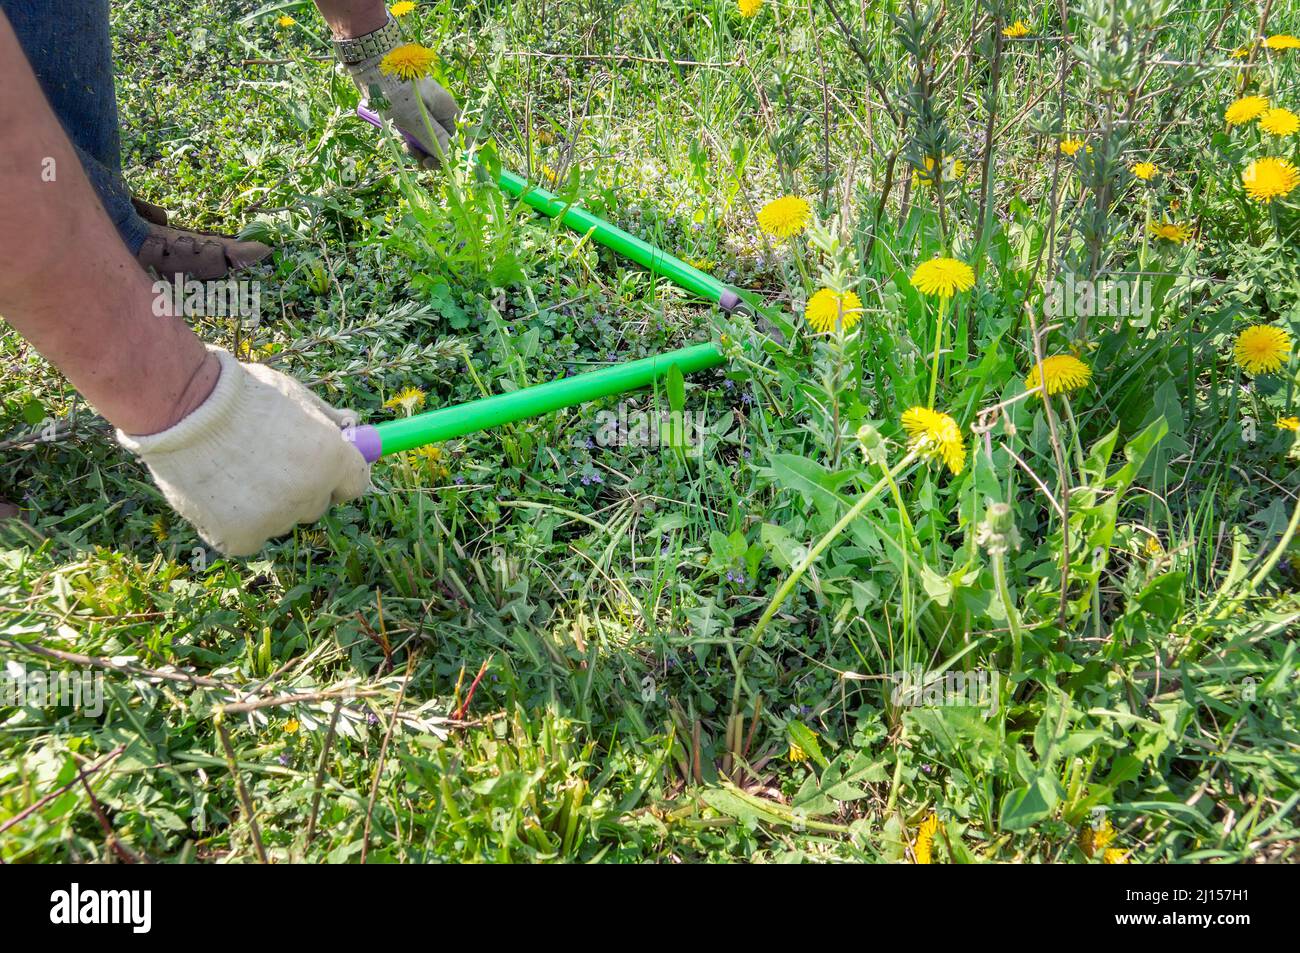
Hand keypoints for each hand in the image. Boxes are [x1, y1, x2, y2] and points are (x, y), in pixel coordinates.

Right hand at [116, 349, 370, 555]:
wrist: (182, 409)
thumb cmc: (238, 394)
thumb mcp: (293, 393)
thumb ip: (326, 416)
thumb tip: (352, 423)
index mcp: (332, 458)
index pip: (355, 484)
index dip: (338, 476)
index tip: (321, 468)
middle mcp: (311, 492)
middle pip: (317, 504)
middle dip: (299, 488)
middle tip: (263, 461)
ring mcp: (277, 518)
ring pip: (281, 520)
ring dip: (265, 505)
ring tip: (230, 469)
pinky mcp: (241, 536)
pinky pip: (249, 538)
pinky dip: (235, 524)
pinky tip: (217, 493)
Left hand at [344, 50, 457, 166]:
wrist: (373, 66)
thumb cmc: (396, 90)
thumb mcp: (414, 117)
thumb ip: (434, 138)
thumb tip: (447, 158)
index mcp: (448, 109)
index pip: (461, 138)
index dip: (452, 154)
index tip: (435, 164)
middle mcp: (440, 111)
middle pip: (444, 142)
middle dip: (432, 153)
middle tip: (418, 159)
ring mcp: (426, 111)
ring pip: (429, 139)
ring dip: (420, 148)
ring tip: (406, 146)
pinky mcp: (413, 112)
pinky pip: (418, 132)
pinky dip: (411, 139)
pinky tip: (402, 139)